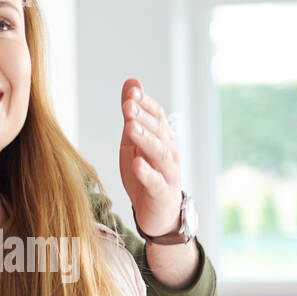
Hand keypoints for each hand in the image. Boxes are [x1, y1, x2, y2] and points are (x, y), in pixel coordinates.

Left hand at [117, 78, 181, 238]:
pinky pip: (155, 181)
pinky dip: (146, 172)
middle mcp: (169, 152)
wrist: (158, 213)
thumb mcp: (134, 141)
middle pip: (158, 131)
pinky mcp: (162, 193)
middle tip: (127, 105)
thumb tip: (131, 82)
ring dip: (145, 139)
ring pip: (159, 153)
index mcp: (163, 137)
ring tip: (130, 127)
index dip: (145, 102)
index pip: (157, 115)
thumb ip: (133, 114)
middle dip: (143, 117)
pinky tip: (136, 163)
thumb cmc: (146, 173)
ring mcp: (168, 173)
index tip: (131, 90)